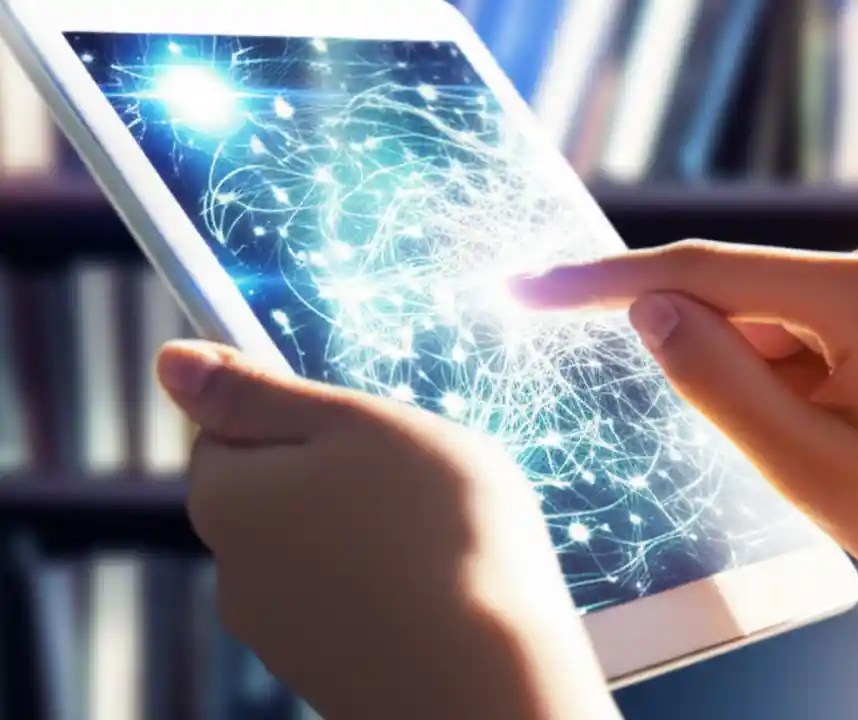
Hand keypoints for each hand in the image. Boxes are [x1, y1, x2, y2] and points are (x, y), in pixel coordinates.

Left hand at [157, 341, 618, 719]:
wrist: (489, 678)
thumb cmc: (437, 530)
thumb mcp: (355, 425)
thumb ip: (260, 393)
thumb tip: (170, 360)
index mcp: (228, 500)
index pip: (226, 431)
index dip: (297, 414)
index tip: (363, 420)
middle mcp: (236, 576)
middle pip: (275, 495)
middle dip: (337, 478)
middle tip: (414, 475)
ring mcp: (283, 638)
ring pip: (319, 554)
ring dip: (365, 536)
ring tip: (442, 538)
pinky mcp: (331, 677)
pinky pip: (351, 608)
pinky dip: (386, 590)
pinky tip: (443, 589)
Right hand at [515, 237, 857, 606]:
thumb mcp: (810, 467)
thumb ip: (716, 380)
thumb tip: (648, 308)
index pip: (703, 271)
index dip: (605, 283)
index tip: (529, 289)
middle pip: (747, 307)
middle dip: (735, 380)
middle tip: (805, 462)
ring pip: (784, 330)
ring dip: (781, 395)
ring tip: (855, 463)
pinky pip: (822, 336)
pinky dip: (810, 389)